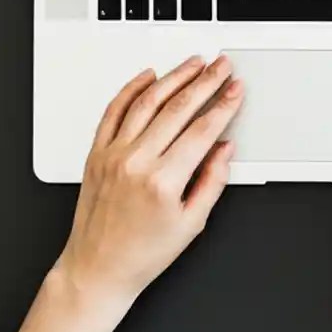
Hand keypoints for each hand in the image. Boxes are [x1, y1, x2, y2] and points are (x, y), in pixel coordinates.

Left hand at [57, 55, 240, 299]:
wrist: (98, 268)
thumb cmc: (142, 253)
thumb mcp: (191, 223)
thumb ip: (212, 181)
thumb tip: (224, 149)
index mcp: (164, 181)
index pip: (203, 130)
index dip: (224, 105)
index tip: (236, 89)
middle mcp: (136, 162)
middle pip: (178, 108)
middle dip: (206, 81)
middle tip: (221, 66)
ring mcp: (113, 154)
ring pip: (147, 101)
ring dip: (174, 77)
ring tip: (194, 64)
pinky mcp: (96, 153)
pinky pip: (113, 111)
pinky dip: (131, 89)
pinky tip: (148, 76)